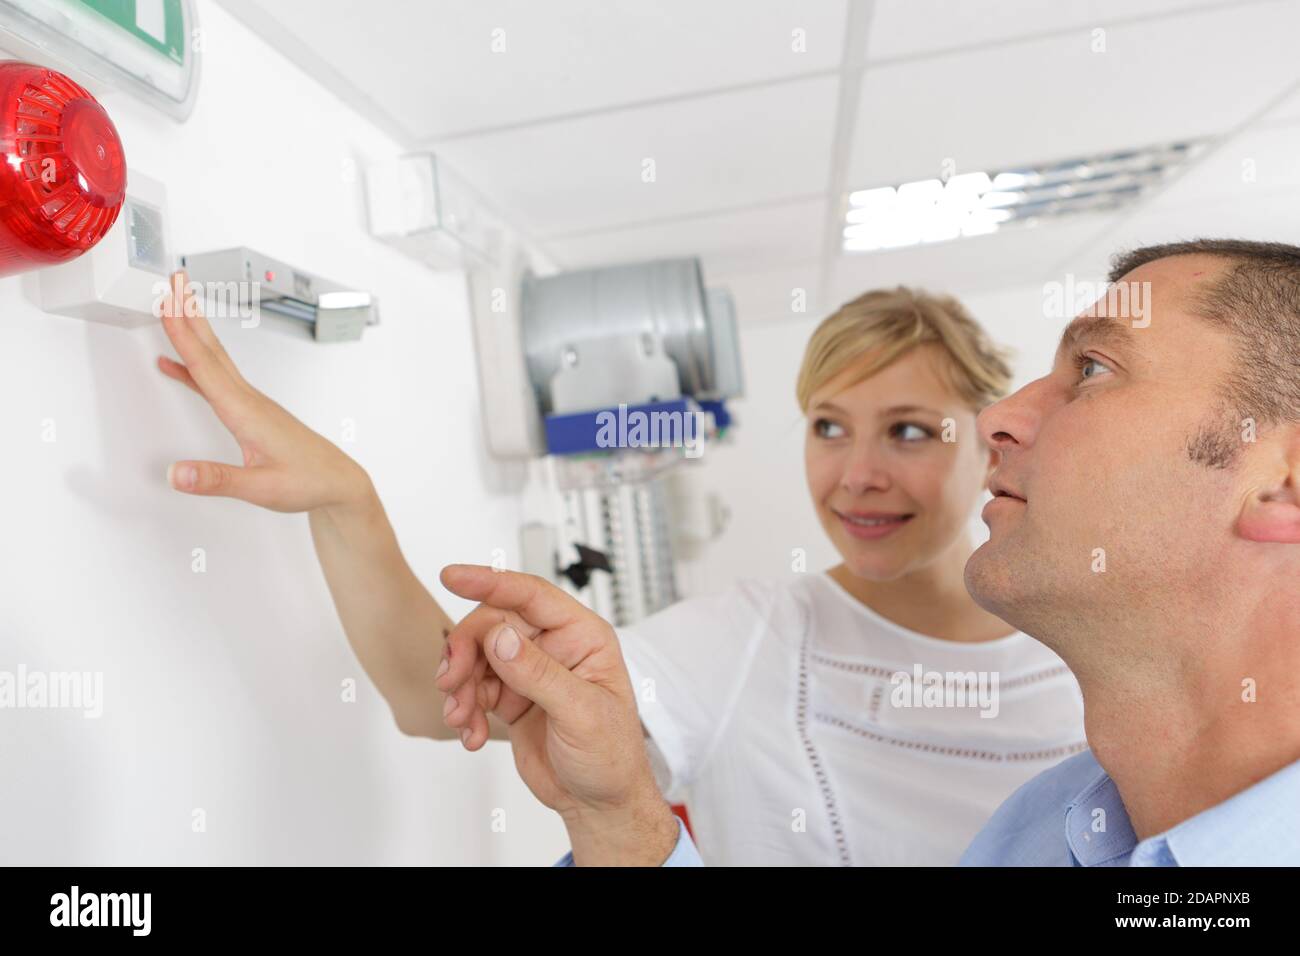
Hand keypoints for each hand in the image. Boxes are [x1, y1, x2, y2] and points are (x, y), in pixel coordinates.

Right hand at [157, 270, 371, 512]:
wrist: (337, 483)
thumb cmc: (307, 481)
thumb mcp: (260, 488)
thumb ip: (216, 480)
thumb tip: (175, 473)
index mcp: (246, 412)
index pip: (207, 367)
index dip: (184, 336)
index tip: (168, 305)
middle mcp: (248, 400)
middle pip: (211, 350)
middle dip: (190, 314)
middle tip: (175, 280)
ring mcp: (251, 403)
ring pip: (215, 359)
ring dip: (193, 331)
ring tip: (174, 306)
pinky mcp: (252, 411)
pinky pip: (216, 381)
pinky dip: (192, 369)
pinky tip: (176, 367)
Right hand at [437, 564, 678, 864]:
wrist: (600, 804)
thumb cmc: (610, 756)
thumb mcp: (580, 713)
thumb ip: (539, 673)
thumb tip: (499, 637)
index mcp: (582, 636)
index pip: (531, 595)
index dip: (490, 581)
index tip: (452, 576)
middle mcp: (555, 646)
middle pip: (493, 624)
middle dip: (466, 650)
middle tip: (451, 682)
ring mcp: (531, 670)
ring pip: (478, 656)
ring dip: (461, 684)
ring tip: (461, 718)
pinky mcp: (512, 696)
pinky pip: (474, 687)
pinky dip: (465, 708)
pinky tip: (472, 735)